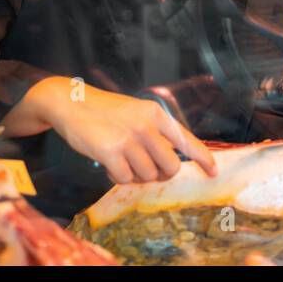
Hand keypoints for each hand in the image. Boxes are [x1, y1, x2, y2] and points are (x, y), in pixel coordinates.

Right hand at [4, 78, 217, 183]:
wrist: (70, 102)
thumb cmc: (104, 111)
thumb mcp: (135, 112)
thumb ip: (154, 133)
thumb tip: (170, 164)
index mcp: (155, 114)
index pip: (186, 139)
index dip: (203, 158)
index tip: (213, 172)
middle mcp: (145, 125)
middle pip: (170, 167)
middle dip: (160, 174)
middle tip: (146, 169)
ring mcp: (127, 138)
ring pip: (147, 176)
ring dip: (135, 175)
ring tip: (121, 160)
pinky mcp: (109, 152)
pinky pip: (124, 179)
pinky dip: (117, 177)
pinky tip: (108, 164)